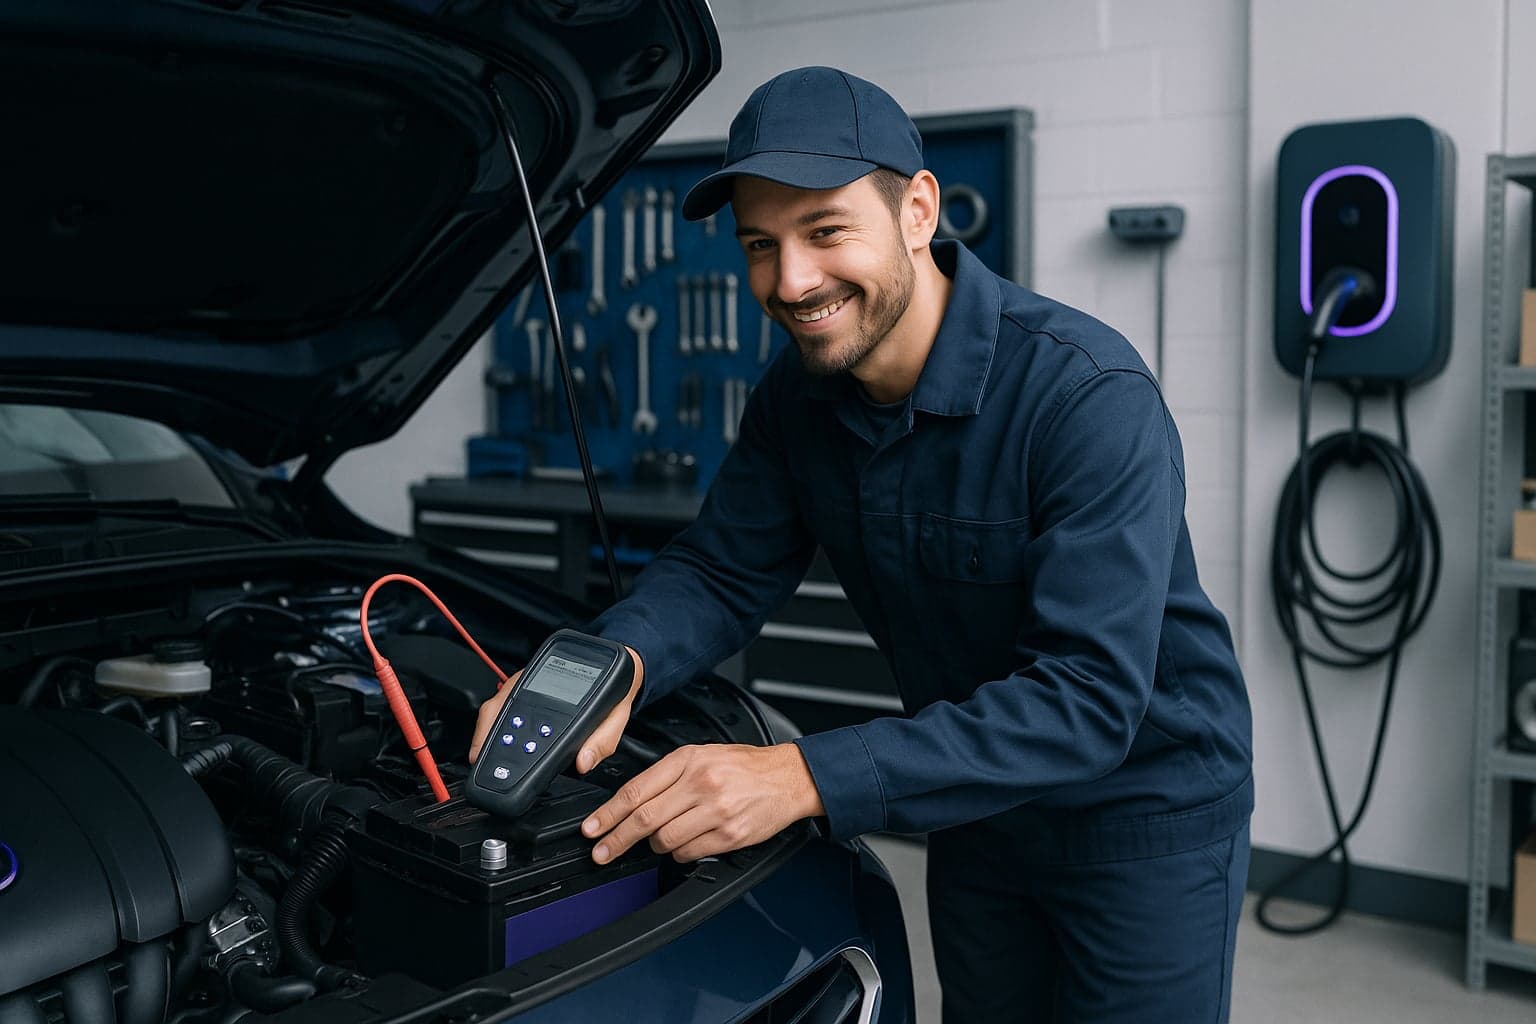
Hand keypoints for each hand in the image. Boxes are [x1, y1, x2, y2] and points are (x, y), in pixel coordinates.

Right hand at [468, 644, 643, 772]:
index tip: (490, 751)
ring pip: (499, 710)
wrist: (620, 670)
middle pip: (501, 707)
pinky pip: (507, 712)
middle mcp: (536, 679)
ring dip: (489, 737)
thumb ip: (602, 739)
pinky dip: (498, 733)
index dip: (499, 729)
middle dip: (488, 738)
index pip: (518, 702)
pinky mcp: (528, 694)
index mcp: (556, 679)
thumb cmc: (615, 690)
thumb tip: (583, 762)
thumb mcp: (617, 714)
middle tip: (480, 765)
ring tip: (483, 764)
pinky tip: (497, 752)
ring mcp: (529, 686)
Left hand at [580, 742, 824, 864]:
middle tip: (600, 852)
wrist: (789, 778)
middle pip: (644, 819)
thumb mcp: (703, 755)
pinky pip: (688, 853)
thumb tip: (632, 802)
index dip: (608, 813)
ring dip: (654, 846)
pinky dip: (679, 853)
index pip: (637, 790)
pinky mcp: (729, 835)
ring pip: (664, 840)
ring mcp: (716, 811)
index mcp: (689, 760)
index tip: (592, 828)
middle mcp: (701, 783)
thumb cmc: (745, 766)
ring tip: (659, 841)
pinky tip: (685, 844)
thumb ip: (668, 775)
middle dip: (616, 839)